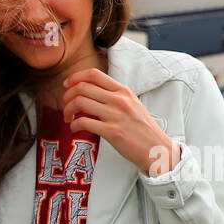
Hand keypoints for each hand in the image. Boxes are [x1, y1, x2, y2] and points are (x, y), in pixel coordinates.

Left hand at [61, 67, 179, 175]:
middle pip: (82, 87)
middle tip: (66, 105)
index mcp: (123, 91)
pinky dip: (73, 125)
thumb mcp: (133, 105)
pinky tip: (75, 129)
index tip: (67, 85)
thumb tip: (91, 93)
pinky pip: (84, 122)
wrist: (157, 149)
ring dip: (68, 110)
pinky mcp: (112, 132)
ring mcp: (115, 115)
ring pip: (80, 102)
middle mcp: (119, 100)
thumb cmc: (143, 130)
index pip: (94, 74)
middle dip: (67, 96)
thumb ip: (114, 97)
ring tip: (68, 118)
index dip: (75, 77)